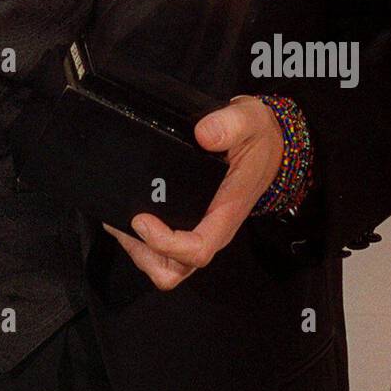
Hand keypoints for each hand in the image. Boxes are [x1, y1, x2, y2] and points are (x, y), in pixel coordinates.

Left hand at [101, 94, 282, 290]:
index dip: (166, 244)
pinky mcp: (190, 222)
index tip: (141, 219)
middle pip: (176, 269)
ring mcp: (200, 228)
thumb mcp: (249, 120)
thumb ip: (229, 125)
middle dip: (145, 255)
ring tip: (119, 220)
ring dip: (138, 250)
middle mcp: (212, 229)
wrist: (270, 143)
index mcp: (226, 212)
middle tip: (124, 224)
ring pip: (166, 264)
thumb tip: (203, 135)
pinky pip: (163, 248)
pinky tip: (126, 214)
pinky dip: (139, 240)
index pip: (198, 249)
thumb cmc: (258, 137)